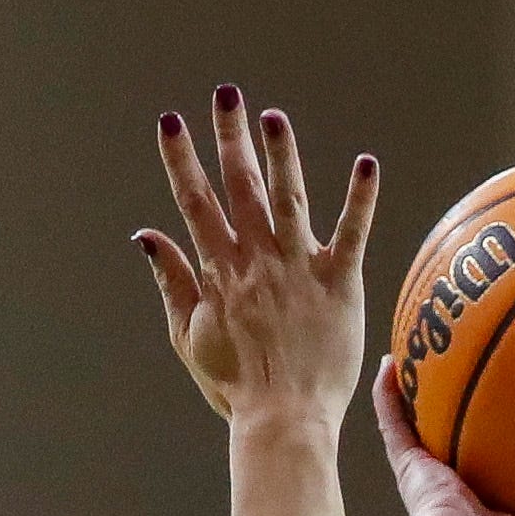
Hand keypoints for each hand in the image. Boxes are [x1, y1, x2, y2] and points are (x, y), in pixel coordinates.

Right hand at [134, 89, 375, 423]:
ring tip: (274, 116)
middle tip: (227, 93)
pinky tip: (367, 163)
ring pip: (289, 197)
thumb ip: (172, 281)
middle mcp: (258, 261)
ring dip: (282, 153)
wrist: (283, 422)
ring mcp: (299, 268)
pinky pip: (352, 233)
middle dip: (231, 136)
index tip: (171, 122)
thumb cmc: (235, 388)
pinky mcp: (339, 284)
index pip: (195, 204)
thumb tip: (147, 235)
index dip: (181, 160)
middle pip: (241, 187)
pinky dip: (360, 198)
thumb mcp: (189, 337)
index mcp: (220, 273)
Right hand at [371, 357, 514, 515]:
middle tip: (487, 353)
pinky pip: (392, 418)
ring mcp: (430, 468)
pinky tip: (390, 358)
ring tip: (431, 339)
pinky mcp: (406, 461)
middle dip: (474, 396)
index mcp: (496, 497)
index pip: (509, 458)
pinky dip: (388, 391)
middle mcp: (461, 478)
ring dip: (425, 383)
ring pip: (426, 416)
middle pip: (468, 428)